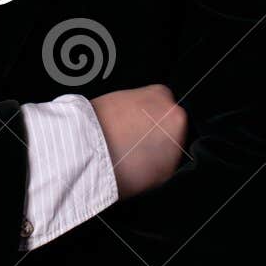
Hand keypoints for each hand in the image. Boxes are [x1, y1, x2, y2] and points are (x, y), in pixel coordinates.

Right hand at [89, 83, 187, 200]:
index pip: (165, 102)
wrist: (89, 149)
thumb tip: (143, 116)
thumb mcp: (120, 101)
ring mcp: (175, 145)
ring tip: (134, 154)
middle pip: (173, 125)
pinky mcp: (169, 171)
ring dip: (159, 152)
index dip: (152, 115)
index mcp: (162, 94)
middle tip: (138, 140)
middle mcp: (175, 118)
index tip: (143, 123)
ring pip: (171, 149)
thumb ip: (139, 106)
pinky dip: (153, 170)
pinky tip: (135, 167)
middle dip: (159, 134)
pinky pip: (164, 169)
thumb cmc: (98, 123)